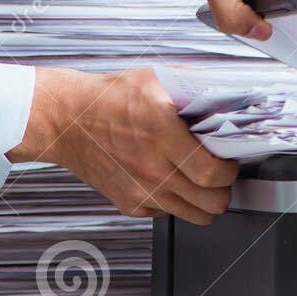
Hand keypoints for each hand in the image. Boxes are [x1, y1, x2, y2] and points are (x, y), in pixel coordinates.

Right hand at [8, 66, 237, 223]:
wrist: (67, 120)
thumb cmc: (108, 98)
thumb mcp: (155, 79)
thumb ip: (193, 86)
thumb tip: (226, 93)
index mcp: (162, 134)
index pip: (213, 173)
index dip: (229, 171)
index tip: (229, 162)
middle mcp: (153, 168)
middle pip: (211, 203)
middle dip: (223, 189)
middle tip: (218, 174)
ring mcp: (141, 190)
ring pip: (194, 216)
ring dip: (203, 201)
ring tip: (198, 181)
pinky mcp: (130, 203)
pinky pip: (167, 214)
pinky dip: (174, 202)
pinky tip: (168, 180)